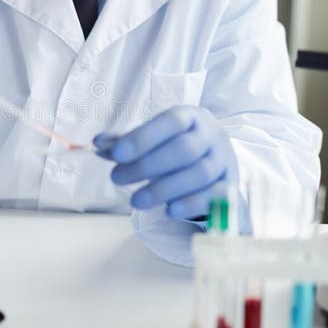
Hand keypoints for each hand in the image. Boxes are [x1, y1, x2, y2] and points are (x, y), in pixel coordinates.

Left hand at [94, 106, 238, 219]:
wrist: (215, 155)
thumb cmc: (174, 144)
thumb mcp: (152, 137)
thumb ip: (125, 142)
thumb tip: (97, 144)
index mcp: (191, 117)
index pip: (169, 122)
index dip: (143, 138)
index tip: (116, 154)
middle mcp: (211, 135)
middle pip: (183, 150)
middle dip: (146, 166)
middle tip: (116, 178)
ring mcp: (223, 160)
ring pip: (198, 174)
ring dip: (163, 189)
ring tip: (135, 201)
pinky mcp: (230, 185)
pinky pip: (214, 195)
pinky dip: (190, 204)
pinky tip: (167, 210)